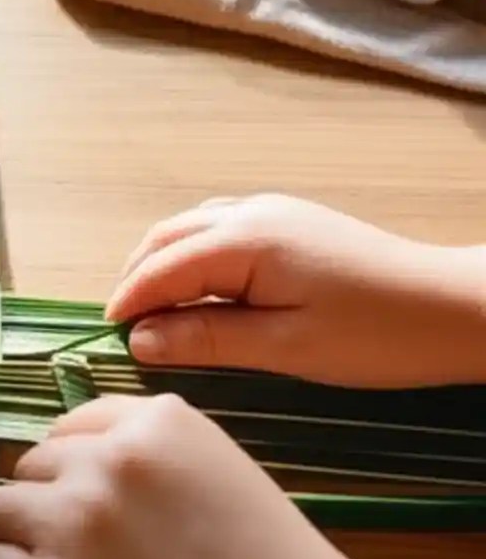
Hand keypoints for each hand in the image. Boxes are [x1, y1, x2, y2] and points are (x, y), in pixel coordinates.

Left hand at [0, 394, 443, 558]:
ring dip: (28, 533)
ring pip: (4, 506)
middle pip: (33, 463)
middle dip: (52, 497)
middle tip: (91, 537)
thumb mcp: (206, 458)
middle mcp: (111, 460)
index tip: (96, 494)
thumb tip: (62, 447)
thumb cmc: (256, 549)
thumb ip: (139, 437)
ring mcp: (80, 519)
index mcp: (154, 421)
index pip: (71, 424)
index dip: (78, 464)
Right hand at [104, 194, 485, 387]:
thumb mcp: (285, 348)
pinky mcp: (290, 221)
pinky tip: (198, 290)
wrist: (454, 308)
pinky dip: (190, 255)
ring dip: (162, 264)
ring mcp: (272, 211)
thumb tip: (141, 339)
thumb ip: (206, 339)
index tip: (107, 337)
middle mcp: (251, 213)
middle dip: (137, 279)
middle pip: (167, 238)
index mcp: (245, 241)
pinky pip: (217, 228)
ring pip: (190, 228)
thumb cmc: (374, 336)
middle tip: (125, 329)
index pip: (162, 267)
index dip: (129, 301)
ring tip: (154, 313)